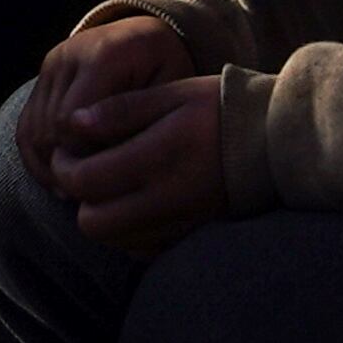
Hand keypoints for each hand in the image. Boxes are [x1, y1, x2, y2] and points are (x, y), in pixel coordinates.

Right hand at [19, 16, 191, 184]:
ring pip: (33, 131)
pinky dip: (38, 159)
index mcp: (105, 54)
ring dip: (50, 167)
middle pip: (49, 128)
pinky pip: (26, 127)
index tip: (107, 180)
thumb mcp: (168, 93)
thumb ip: (139, 126)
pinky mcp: (42, 78)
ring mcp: (51, 66)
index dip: (83, 158)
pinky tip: (60, 179)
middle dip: (67, 166)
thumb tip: (112, 168)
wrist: (147, 38)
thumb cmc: (166, 71)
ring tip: (77, 191)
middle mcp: (69, 54)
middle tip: (92, 195)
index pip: (70, 121)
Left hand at [44, 73, 228, 255]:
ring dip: (105, 215)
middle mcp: (164, 199)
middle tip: (89, 169)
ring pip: (115, 240)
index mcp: (155, 158)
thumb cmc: (223, 108)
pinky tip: (140, 202)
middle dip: (82, 197)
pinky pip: (143, 249)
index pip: (83, 181)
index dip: (64, 166)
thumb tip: (72, 124)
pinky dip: (131, 231)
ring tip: (115, 184)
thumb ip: (120, 110)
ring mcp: (179, 223)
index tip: (70, 149)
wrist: (278, 141)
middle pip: (92, 223)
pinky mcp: (191, 235)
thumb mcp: (172, 94)